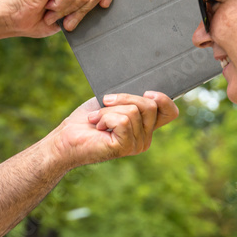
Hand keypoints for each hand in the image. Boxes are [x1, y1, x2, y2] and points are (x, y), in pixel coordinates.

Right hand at [0, 0, 113, 37]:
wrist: (10, 18)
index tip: (103, 5)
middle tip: (66, 19)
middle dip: (84, 11)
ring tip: (51, 12)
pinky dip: (60, 8)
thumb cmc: (35, 18)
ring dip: (68, 11)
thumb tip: (105, 3)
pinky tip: (47, 8)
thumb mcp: (67, 13)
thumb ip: (83, 5)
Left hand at [45, 92, 177, 170]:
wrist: (65, 138)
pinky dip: (106, 117)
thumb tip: (146, 89)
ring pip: (133, 111)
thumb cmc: (87, 119)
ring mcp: (137, 144)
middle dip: (124, 97)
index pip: (171, 112)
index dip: (164, 99)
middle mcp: (145, 138)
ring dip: (108, 110)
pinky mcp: (125, 147)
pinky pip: (123, 120)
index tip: (148, 92)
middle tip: (105, 103)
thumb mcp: (112, 102)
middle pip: (150, 105)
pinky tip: (97, 126)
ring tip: (97, 119)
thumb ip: (131, 98)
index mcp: (145, 126)